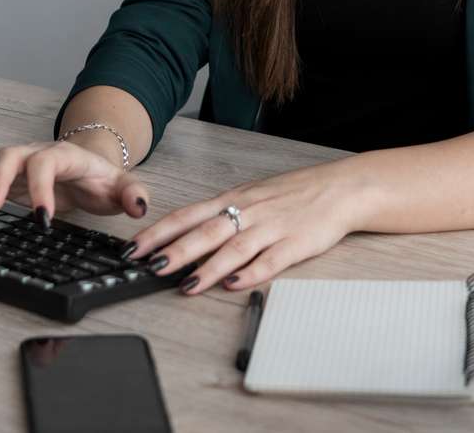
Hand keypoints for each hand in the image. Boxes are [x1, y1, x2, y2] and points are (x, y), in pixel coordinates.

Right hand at [0, 139, 151, 222]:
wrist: (90, 168)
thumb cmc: (101, 180)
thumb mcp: (123, 187)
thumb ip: (134, 195)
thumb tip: (140, 206)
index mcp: (65, 156)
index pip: (48, 163)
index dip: (41, 188)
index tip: (42, 218)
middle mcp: (36, 155)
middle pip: (10, 156)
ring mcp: (18, 165)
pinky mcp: (5, 178)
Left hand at [125, 161, 368, 295]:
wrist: (339, 189)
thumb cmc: (293, 193)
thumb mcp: (251, 196)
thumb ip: (221, 214)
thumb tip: (185, 234)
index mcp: (234, 199)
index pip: (188, 215)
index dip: (159, 232)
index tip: (134, 247)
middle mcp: (248, 211)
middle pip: (207, 231)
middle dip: (176, 250)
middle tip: (151, 266)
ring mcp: (272, 228)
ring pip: (234, 248)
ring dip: (209, 267)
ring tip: (187, 284)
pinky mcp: (296, 244)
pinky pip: (270, 260)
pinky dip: (251, 273)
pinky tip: (234, 284)